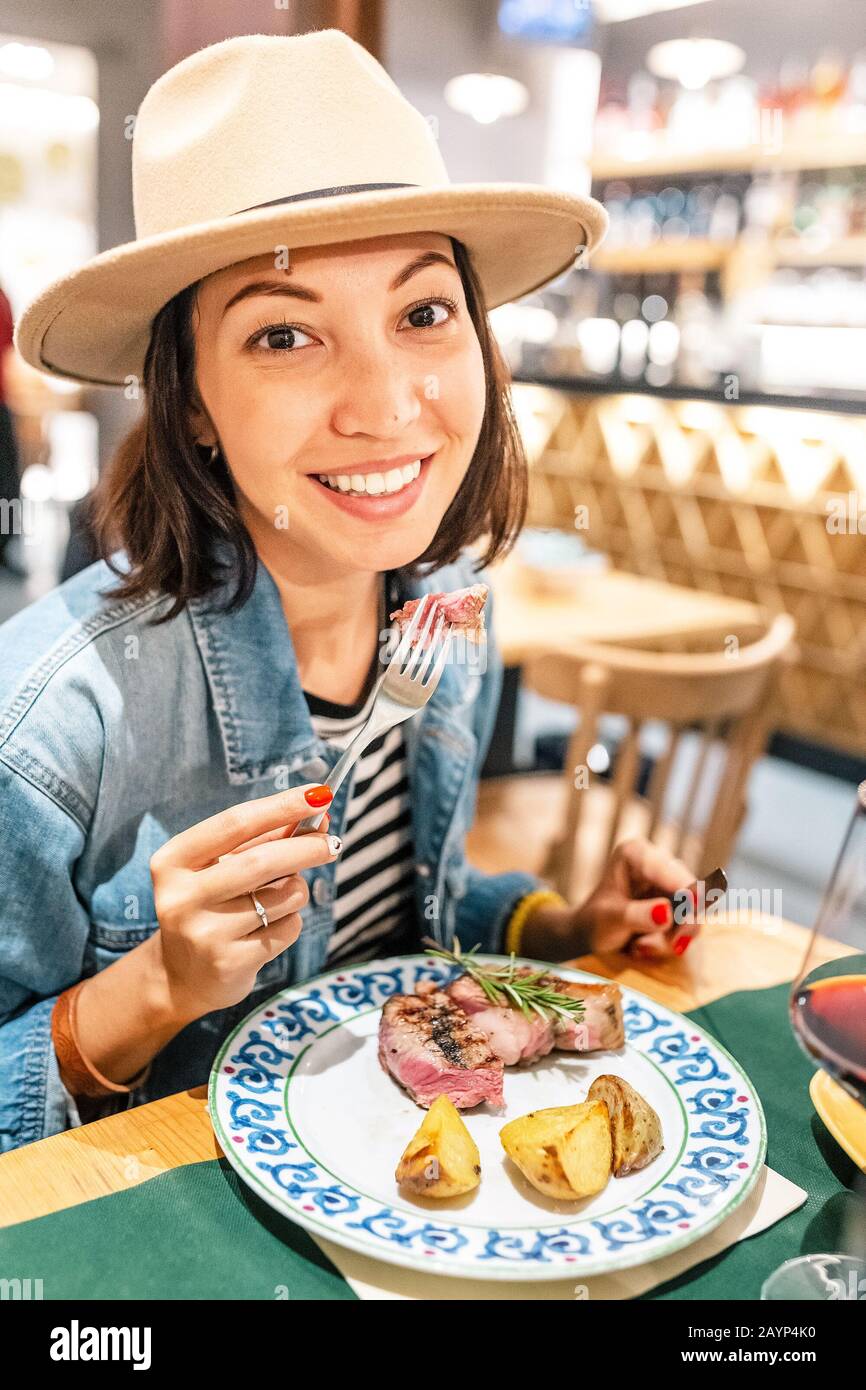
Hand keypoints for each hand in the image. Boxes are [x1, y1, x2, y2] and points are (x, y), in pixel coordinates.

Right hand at [148, 784, 339, 1022]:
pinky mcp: (229, 964)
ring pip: (283, 896)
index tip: (319, 794)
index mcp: (173, 861)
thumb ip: (265, 839)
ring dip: (297, 891)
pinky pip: (286, 930)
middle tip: (333, 843)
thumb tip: (318, 814)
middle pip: (262, 861)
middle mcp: (181, 897)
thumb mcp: (224, 867)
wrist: (182, 975)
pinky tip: (267, 930)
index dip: (281, 806)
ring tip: (280, 899)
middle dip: (306, 847)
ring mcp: (203, 934)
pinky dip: (291, 922)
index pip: (235, 823)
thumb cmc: (211, 905)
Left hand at [574, 838, 696, 959]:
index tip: (695, 903)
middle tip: (675, 945)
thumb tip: (666, 912)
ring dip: (671, 937)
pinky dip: (671, 941)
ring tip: (640, 947)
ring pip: (692, 912)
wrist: (593, 935)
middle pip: (688, 890)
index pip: (664, 869)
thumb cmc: (595, 921)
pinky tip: (644, 946)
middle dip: (681, 922)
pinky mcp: (678, 906)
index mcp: (635, 854)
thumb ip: (636, 915)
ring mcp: (670, 885)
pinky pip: (688, 926)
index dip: (682, 886)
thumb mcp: (609, 919)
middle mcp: (658, 864)